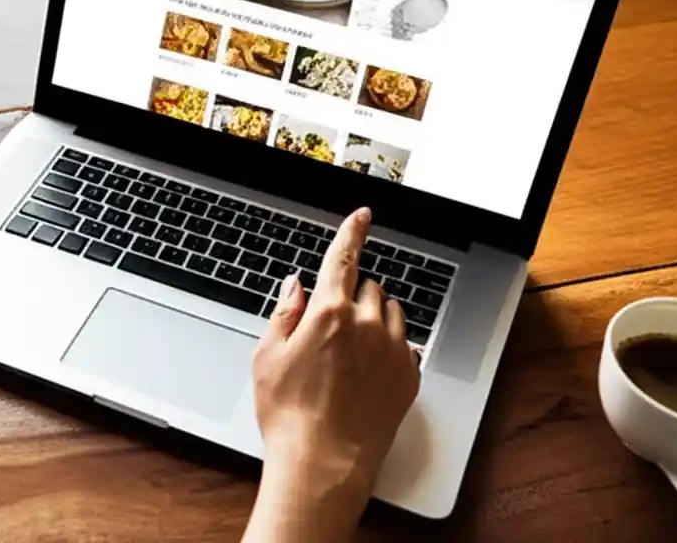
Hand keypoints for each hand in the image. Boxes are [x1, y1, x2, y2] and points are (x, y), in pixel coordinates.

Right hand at [244, 207, 420, 542]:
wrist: (324, 463)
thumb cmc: (288, 414)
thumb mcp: (267, 356)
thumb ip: (284, 312)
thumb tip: (296, 286)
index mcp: (329, 312)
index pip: (344, 257)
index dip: (353, 231)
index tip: (363, 215)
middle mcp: (367, 324)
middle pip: (368, 286)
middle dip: (351, 296)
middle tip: (329, 328)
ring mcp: (393, 349)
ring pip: (391, 312)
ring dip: (374, 318)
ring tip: (350, 353)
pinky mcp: (409, 375)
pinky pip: (405, 343)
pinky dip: (388, 346)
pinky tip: (366, 371)